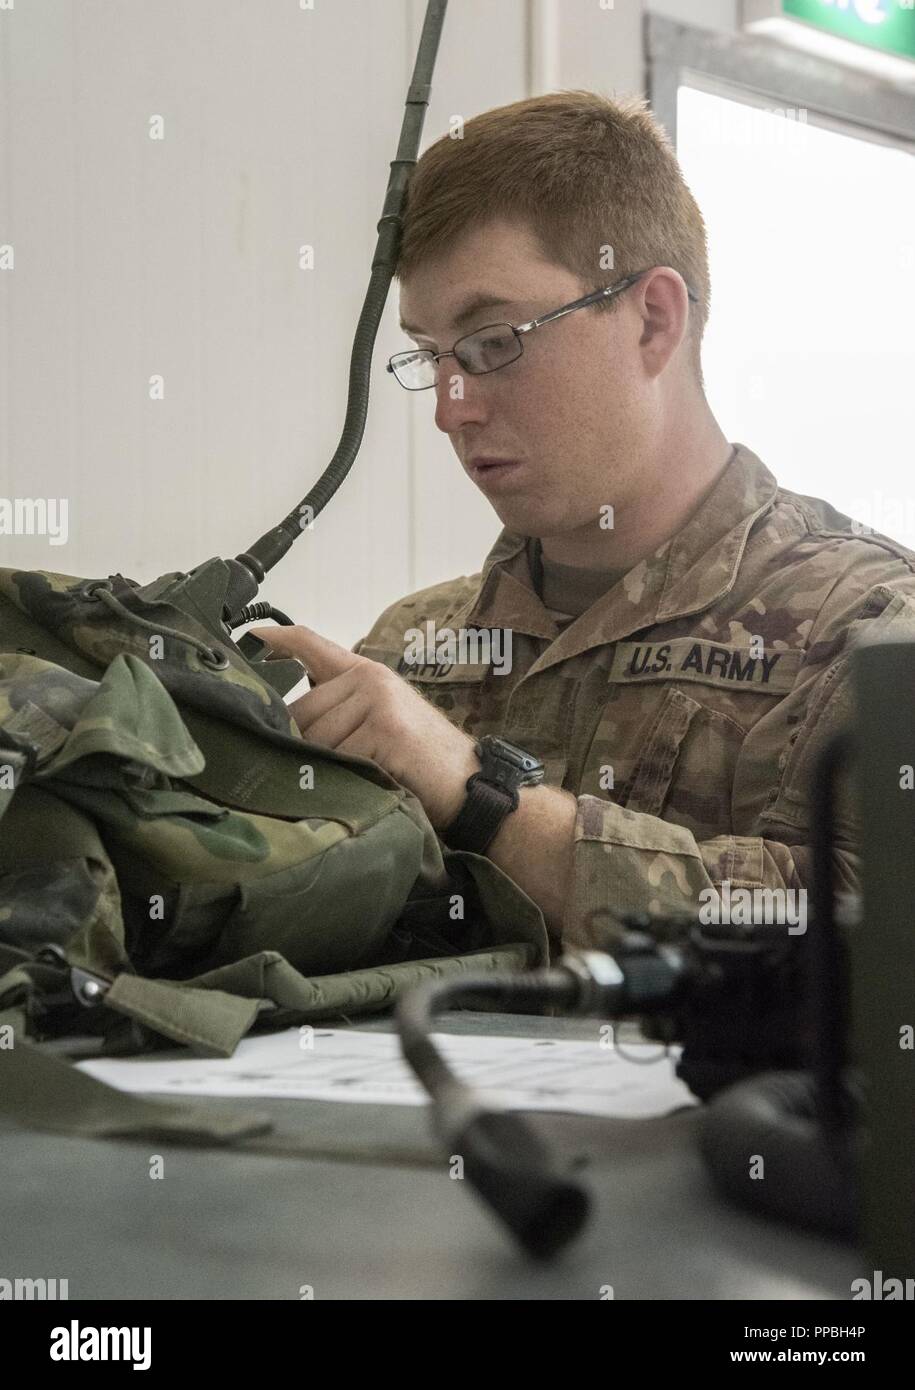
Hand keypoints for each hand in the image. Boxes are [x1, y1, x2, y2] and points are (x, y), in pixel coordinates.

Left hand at [248, 624, 478, 828]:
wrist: (467, 784)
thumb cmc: (418, 761)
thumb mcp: (377, 724)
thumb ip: (338, 713)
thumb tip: (282, 727)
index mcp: (365, 673)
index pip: (312, 644)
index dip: (277, 639)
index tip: (249, 636)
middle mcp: (370, 678)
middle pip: (302, 709)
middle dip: (302, 744)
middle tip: (323, 770)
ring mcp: (379, 700)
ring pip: (317, 737)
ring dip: (327, 766)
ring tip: (354, 778)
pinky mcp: (386, 727)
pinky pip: (341, 757)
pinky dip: (348, 777)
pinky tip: (370, 782)